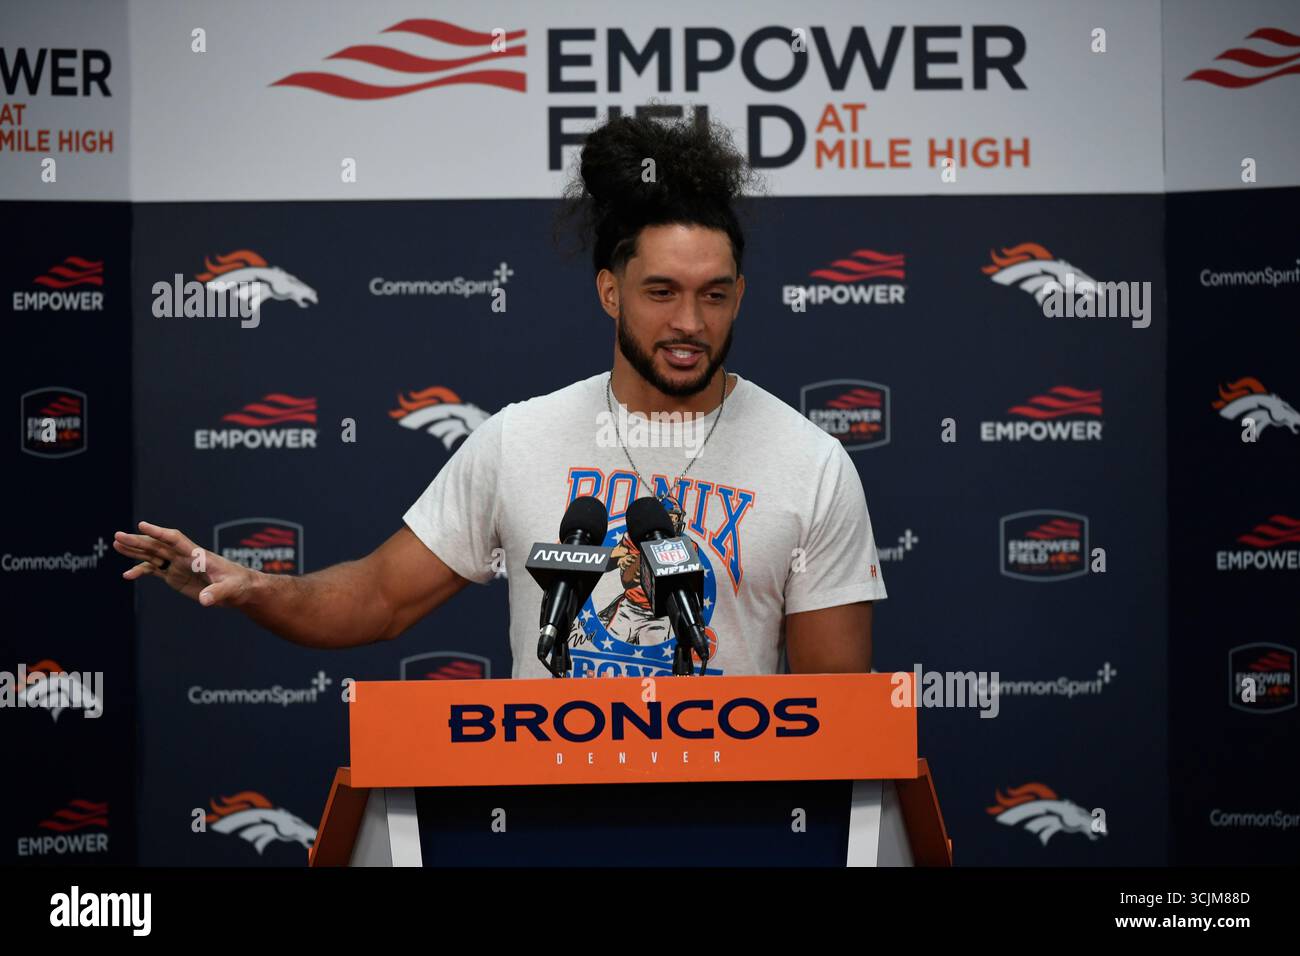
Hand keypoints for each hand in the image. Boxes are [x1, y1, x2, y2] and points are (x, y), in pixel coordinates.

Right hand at [113, 521, 256, 606]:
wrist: (240, 589)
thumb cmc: (238, 584)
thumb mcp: (230, 589)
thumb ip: (216, 593)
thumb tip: (204, 600)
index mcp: (197, 554)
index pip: (175, 539)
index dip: (159, 532)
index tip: (142, 525)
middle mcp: (185, 557)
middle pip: (158, 545)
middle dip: (138, 540)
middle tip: (117, 536)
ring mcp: (178, 565)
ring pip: (153, 554)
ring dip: (135, 550)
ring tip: (116, 544)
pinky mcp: (175, 576)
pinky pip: (154, 570)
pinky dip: (140, 571)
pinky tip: (127, 575)